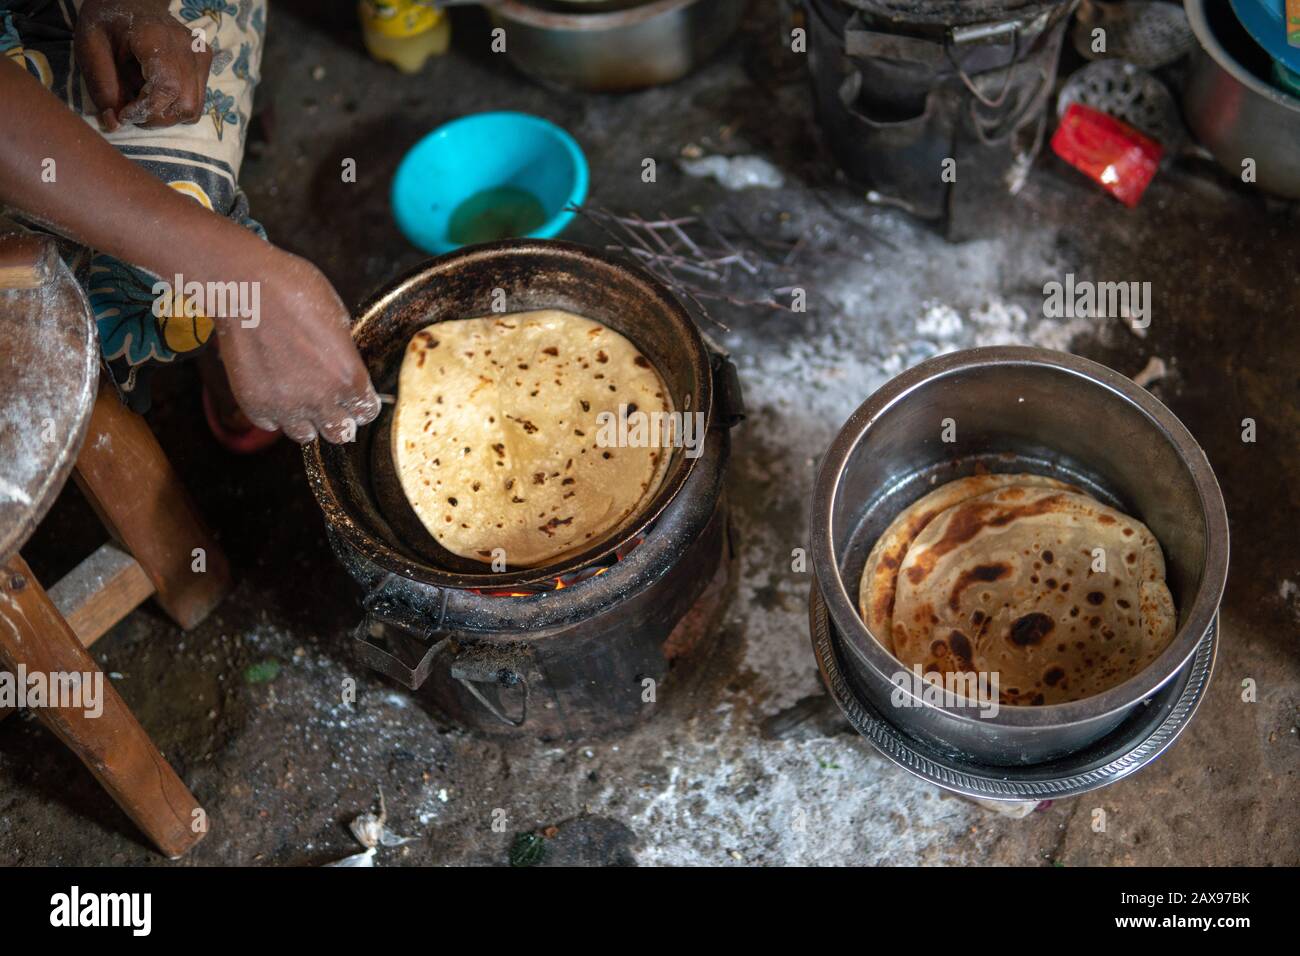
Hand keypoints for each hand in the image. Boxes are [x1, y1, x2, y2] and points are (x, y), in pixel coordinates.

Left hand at [75, 0, 212, 130]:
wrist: (132, 0)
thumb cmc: (107, 22)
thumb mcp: (90, 48)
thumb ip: (101, 86)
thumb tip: (115, 124)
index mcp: (157, 37)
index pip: (166, 89)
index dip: (146, 110)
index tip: (123, 114)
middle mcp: (188, 47)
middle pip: (184, 104)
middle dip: (155, 118)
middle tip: (131, 110)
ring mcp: (200, 55)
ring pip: (193, 108)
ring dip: (166, 115)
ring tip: (143, 102)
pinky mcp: (205, 61)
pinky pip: (196, 101)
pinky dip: (175, 106)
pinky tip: (156, 92)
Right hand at [215, 250, 380, 443]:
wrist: (246, 288)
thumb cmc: (294, 292)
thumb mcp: (339, 319)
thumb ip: (344, 355)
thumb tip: (344, 367)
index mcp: (349, 377)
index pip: (367, 412)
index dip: (361, 403)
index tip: (354, 397)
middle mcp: (321, 399)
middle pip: (339, 434)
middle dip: (338, 419)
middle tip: (330, 404)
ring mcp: (286, 405)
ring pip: (305, 435)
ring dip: (305, 420)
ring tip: (299, 398)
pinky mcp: (255, 404)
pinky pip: (270, 424)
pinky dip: (274, 413)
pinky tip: (274, 391)